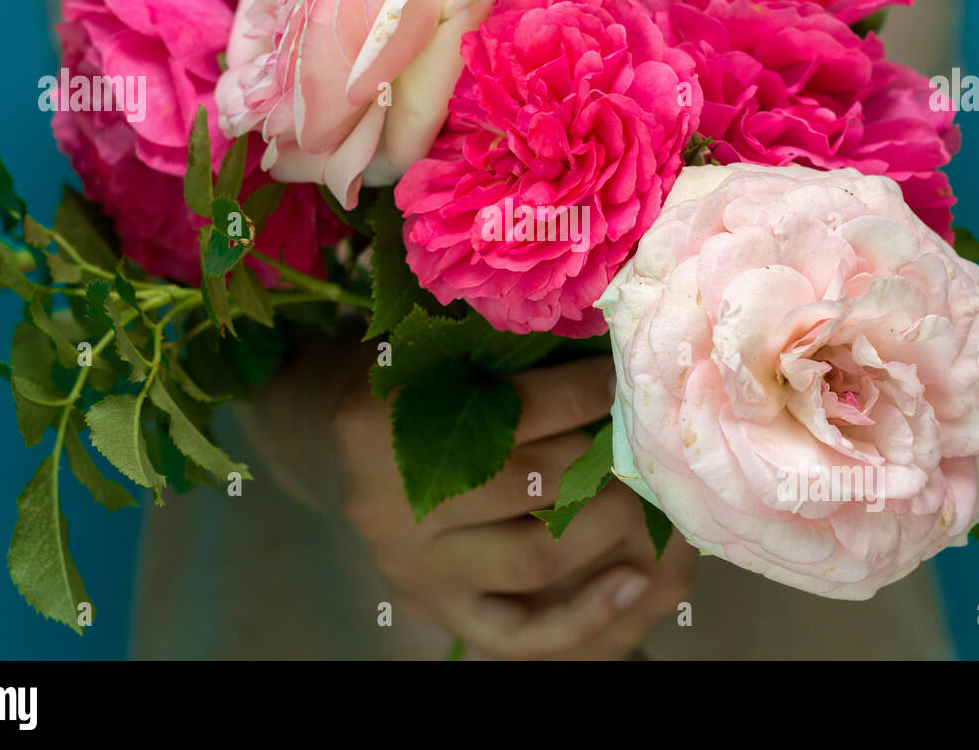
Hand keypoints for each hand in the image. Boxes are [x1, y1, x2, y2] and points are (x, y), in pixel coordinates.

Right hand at [333, 356, 695, 658]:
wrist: (333, 449)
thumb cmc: (401, 382)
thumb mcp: (426, 350)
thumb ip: (499, 353)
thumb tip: (606, 348)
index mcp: (382, 423)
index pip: (512, 408)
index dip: (584, 391)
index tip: (626, 376)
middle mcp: (393, 505)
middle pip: (528, 482)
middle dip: (602, 454)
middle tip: (645, 436)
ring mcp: (416, 567)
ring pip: (534, 556)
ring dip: (606, 521)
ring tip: (644, 491)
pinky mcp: (437, 608)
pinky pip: (517, 630)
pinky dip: (584, 614)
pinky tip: (635, 582)